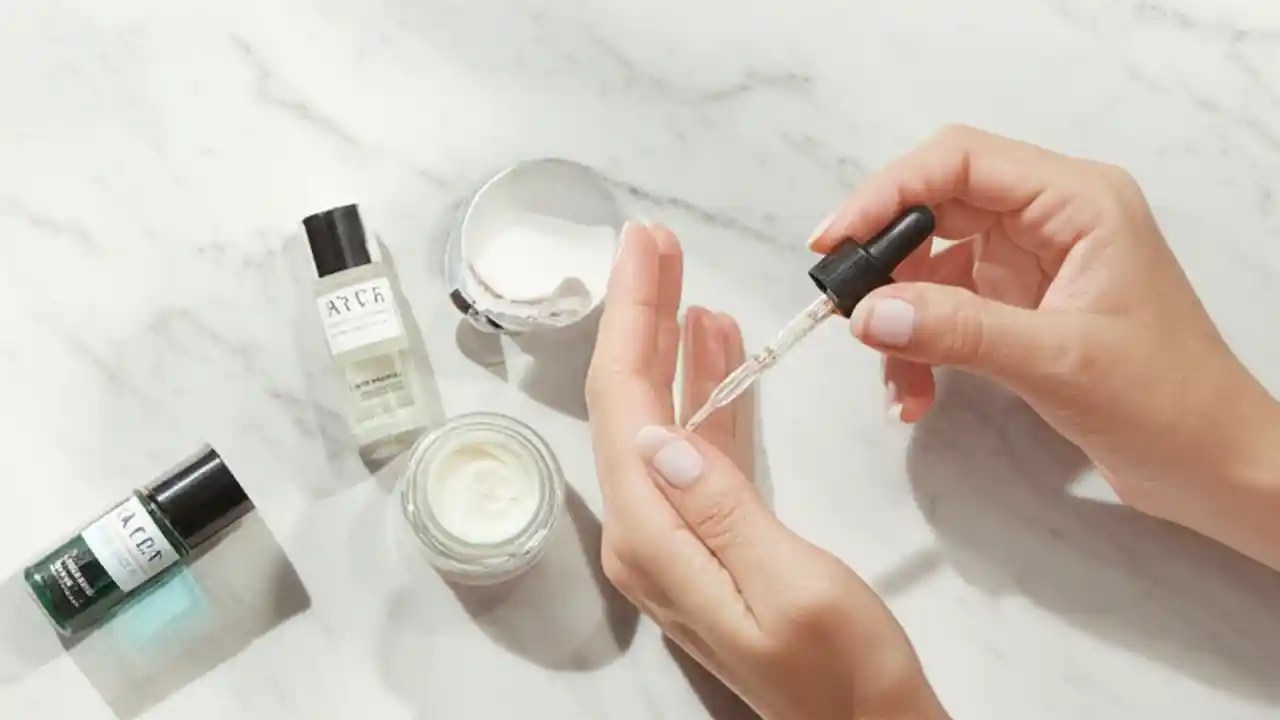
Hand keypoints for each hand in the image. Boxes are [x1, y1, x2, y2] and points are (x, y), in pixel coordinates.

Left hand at [585, 222, 947, 719]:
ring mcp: (673, 535)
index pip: (624, 406)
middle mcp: (646, 534)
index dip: (631, 319)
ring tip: (682, 279)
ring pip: (659, 415)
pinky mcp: (706, 535)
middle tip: (654, 244)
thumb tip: (660, 437)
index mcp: (655, 540)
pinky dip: (704, 392)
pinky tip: (716, 352)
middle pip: (628, 400)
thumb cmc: (844, 672)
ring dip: (670, 346)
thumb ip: (721, 509)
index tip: (644, 252)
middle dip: (640, 315)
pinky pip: (693, 446)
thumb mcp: (793, 587)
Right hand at [811, 125, 1279, 568]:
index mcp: (1077, 202)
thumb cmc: (1168, 402)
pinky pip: (944, 310)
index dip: (888, 192)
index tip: (834, 243)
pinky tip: (916, 395)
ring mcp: (1032, 263)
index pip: (960, 162)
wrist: (1212, 465)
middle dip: (885, 262)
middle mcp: (1051, 219)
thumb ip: (960, 331)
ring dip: (901, 320)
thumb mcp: (1058, 360)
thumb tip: (869, 314)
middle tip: (843, 310)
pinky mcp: (1019, 306)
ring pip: (932, 266)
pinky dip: (920, 349)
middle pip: (937, 208)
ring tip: (895, 381)